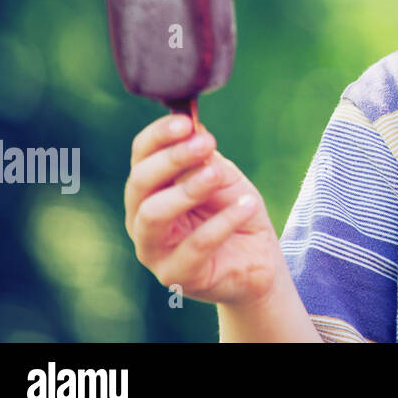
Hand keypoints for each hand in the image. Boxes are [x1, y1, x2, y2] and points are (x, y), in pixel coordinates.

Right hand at [124, 113, 281, 307]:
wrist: (258, 258)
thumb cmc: (233, 212)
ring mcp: (153, 250)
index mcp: (150, 189)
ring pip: (153, 215)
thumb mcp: (223, 177)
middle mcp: (140, 219)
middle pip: (139, 183)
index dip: (158, 136)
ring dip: (187, 190)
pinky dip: (223, 222)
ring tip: (217, 175)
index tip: (186, 122)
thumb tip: (194, 132)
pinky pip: (195, 246)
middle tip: (205, 143)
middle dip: (172, 159)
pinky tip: (246, 205)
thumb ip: (205, 159)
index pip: (140, 157)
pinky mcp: (176, 275)